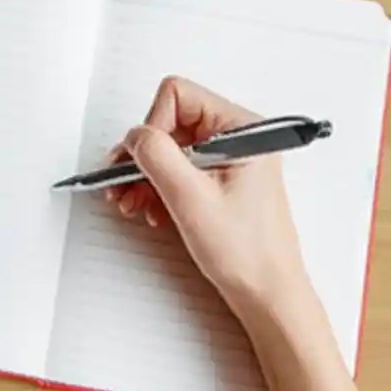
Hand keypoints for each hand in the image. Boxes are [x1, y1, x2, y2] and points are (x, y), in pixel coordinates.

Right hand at [107, 77, 309, 310]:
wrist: (266, 293)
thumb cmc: (246, 251)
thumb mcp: (191, 198)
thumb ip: (158, 156)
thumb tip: (134, 134)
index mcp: (242, 129)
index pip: (178, 96)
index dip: (152, 126)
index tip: (144, 161)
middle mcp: (236, 137)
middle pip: (168, 121)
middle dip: (142, 155)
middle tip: (124, 183)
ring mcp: (227, 158)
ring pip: (167, 147)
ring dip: (143, 174)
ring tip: (133, 202)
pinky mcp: (218, 178)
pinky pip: (175, 168)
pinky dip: (156, 187)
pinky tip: (151, 208)